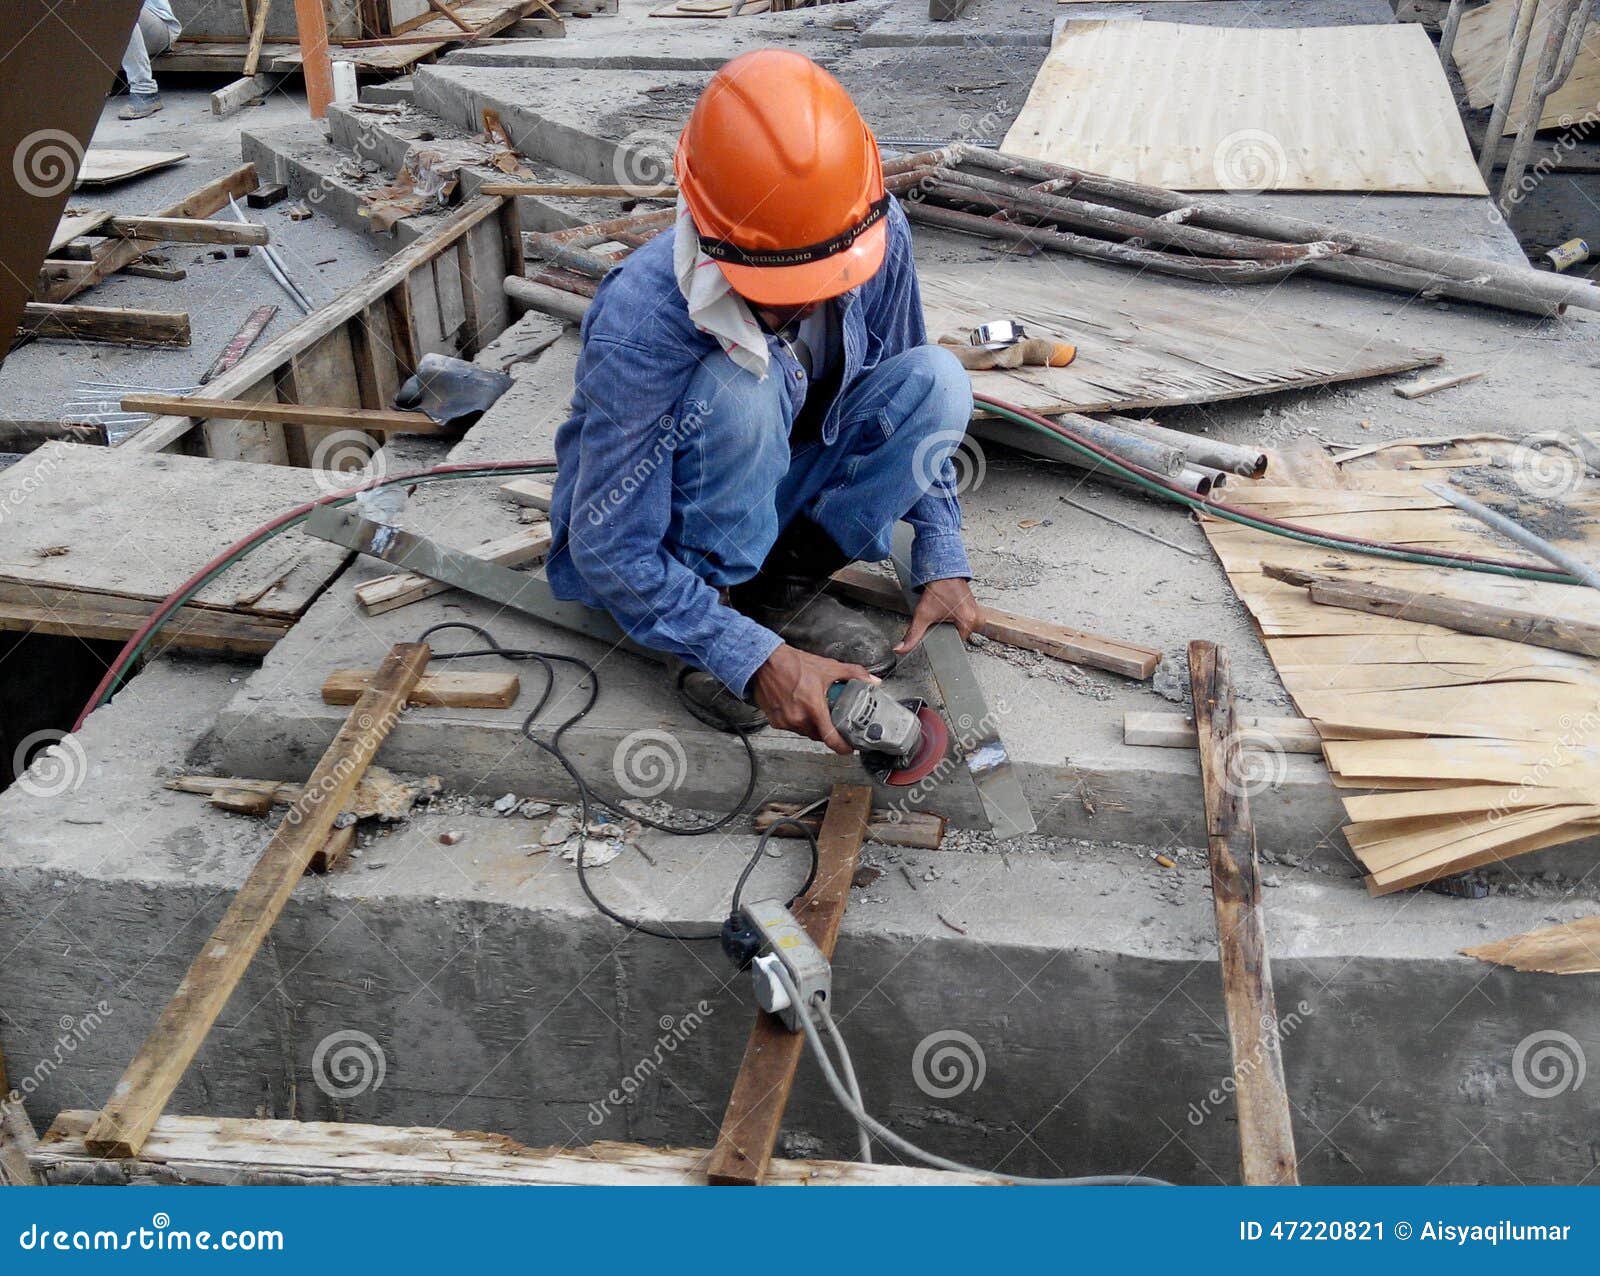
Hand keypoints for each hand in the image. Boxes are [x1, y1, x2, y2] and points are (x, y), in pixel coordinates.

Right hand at [750, 644, 877, 754]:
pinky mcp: (775, 721)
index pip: (831, 739)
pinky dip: (798, 721)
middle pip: (819, 735)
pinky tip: (799, 707)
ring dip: (812, 725)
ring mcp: (785, 721)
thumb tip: (872, 681)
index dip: (843, 747)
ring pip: (805, 732)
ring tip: (815, 710)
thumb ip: (853, 674)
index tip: (849, 748)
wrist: (764, 661)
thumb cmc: (792, 664)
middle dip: (827, 730)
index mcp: (813, 708)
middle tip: (833, 720)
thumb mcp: (827, 667)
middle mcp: (798, 718)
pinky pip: (792, 727)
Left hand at [894, 577, 981, 654]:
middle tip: (941, 614)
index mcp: (968, 622)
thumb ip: (912, 635)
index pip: (956, 642)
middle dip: (948, 628)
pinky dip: (957, 616)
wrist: (943, 571)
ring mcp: (978, 611)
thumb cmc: (937, 589)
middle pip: (959, 635)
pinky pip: (965, 619)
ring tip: (945, 610)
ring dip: (952, 622)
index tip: (939, 625)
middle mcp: (977, 618)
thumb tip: (901, 649)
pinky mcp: (975, 606)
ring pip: (962, 627)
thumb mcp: (922, 615)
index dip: (944, 636)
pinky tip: (949, 608)